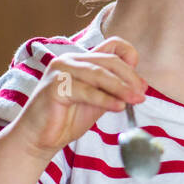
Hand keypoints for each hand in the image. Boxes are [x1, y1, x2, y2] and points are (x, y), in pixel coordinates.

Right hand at [12, 36, 146, 159]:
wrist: (40, 138)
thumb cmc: (67, 119)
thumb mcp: (98, 101)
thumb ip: (114, 90)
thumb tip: (141, 85)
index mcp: (82, 60)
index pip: (112, 45)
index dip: (130, 59)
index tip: (141, 83)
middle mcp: (70, 60)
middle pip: (109, 60)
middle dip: (130, 78)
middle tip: (142, 95)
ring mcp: (60, 70)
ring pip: (99, 74)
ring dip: (121, 88)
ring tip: (136, 100)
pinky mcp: (54, 86)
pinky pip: (86, 91)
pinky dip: (105, 99)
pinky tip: (119, 107)